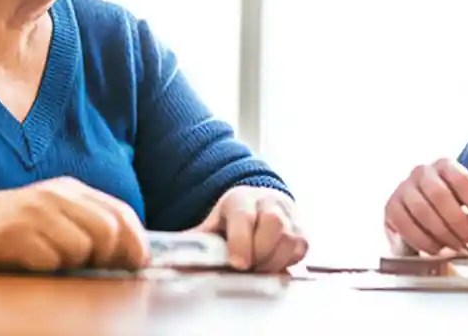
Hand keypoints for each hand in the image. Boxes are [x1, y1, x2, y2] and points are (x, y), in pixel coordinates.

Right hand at [0, 176, 149, 271]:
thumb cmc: (14, 224)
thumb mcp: (54, 212)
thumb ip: (87, 223)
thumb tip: (129, 252)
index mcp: (71, 189)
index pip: (120, 212)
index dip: (135, 241)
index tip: (137, 263)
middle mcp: (55, 195)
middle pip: (107, 230)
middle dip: (108, 256)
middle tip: (93, 267)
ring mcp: (34, 213)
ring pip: (81, 247)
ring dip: (74, 263)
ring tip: (54, 261)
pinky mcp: (13, 233)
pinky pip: (49, 260)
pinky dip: (48, 268)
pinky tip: (33, 263)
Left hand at [192, 186, 306, 272]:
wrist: (256, 209)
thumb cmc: (229, 225)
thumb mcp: (210, 229)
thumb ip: (194, 244)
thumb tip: (165, 261)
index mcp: (240, 199)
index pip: (244, 216)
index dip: (241, 241)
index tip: (238, 263)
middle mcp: (268, 201)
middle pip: (273, 223)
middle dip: (261, 253)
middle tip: (248, 269)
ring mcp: (288, 214)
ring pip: (290, 238)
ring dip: (274, 261)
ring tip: (258, 269)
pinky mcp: (302, 231)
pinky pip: (301, 248)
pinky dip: (287, 262)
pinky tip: (272, 265)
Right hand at [384, 158, 467, 255]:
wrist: (420, 212)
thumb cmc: (450, 208)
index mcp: (446, 164)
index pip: (464, 182)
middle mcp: (422, 171)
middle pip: (441, 196)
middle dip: (460, 224)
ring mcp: (403, 188)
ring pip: (423, 211)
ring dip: (444, 235)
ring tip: (458, 248)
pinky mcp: (391, 207)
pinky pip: (406, 226)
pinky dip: (424, 241)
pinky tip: (438, 249)